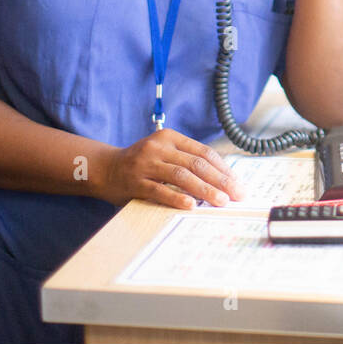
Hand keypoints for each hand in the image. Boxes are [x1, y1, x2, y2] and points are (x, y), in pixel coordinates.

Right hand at [97, 128, 243, 208]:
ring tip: (221, 201)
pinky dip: (176, 198)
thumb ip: (186, 160)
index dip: (223, 168)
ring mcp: (145, 164)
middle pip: (196, 164)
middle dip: (221, 180)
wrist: (104, 168)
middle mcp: (158, 147)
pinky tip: (191, 205)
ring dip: (205, 190)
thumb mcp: (163, 153)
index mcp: (169, 137)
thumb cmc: (141, 164)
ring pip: (181, 176)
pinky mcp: (134, 182)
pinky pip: (159, 190)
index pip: (203, 152)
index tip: (238, 183)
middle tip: (237, 195)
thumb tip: (222, 179)